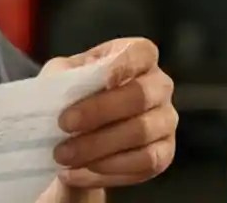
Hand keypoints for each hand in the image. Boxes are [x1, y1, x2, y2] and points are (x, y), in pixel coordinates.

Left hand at [40, 38, 177, 191]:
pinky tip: (76, 172)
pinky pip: (142, 163)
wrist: (76, 137)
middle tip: (64, 124)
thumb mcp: (61, 77)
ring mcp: (165, 121)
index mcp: (137, 57)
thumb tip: (63, 86)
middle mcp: (159, 86)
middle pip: (140, 96)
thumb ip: (64, 76)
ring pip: (140, 134)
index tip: (99, 77)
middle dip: (99, 111)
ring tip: (63, 155)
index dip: (123, 64)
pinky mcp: (164, 154)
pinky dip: (106, 170)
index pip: (140, 53)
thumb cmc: (72, 96)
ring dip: (97, 147)